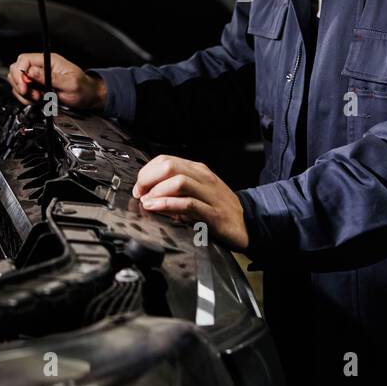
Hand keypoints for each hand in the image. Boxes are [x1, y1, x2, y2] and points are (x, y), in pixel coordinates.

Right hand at [7, 52, 106, 109]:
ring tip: (37, 98)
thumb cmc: (83, 88)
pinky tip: (37, 100)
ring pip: (18, 80)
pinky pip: (23, 90)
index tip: (25, 87)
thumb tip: (32, 72)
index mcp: (49, 60)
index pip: (24, 60)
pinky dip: (26, 97)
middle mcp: (41, 66)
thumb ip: (49, 78)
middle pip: (17, 69)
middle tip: (33, 94)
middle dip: (20, 84)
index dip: (20, 73)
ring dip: (23, 92)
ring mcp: (38, 76)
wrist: (89, 97)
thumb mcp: (70, 83)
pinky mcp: (37, 86)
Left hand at [133, 155, 248, 251]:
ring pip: (178, 181)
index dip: (147, 172)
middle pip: (169, 166)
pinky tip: (156, 208)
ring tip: (147, 202)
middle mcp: (204, 178)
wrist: (247, 225)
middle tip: (140, 194)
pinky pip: (188, 204)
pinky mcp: (214, 214)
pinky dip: (168, 204)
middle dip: (148, 179)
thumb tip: (146, 193)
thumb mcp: (196, 193)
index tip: (139, 188)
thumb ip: (174, 190)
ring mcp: (210, 195)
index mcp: (198, 171)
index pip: (166, 160)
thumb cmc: (218, 209)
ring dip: (157, 192)